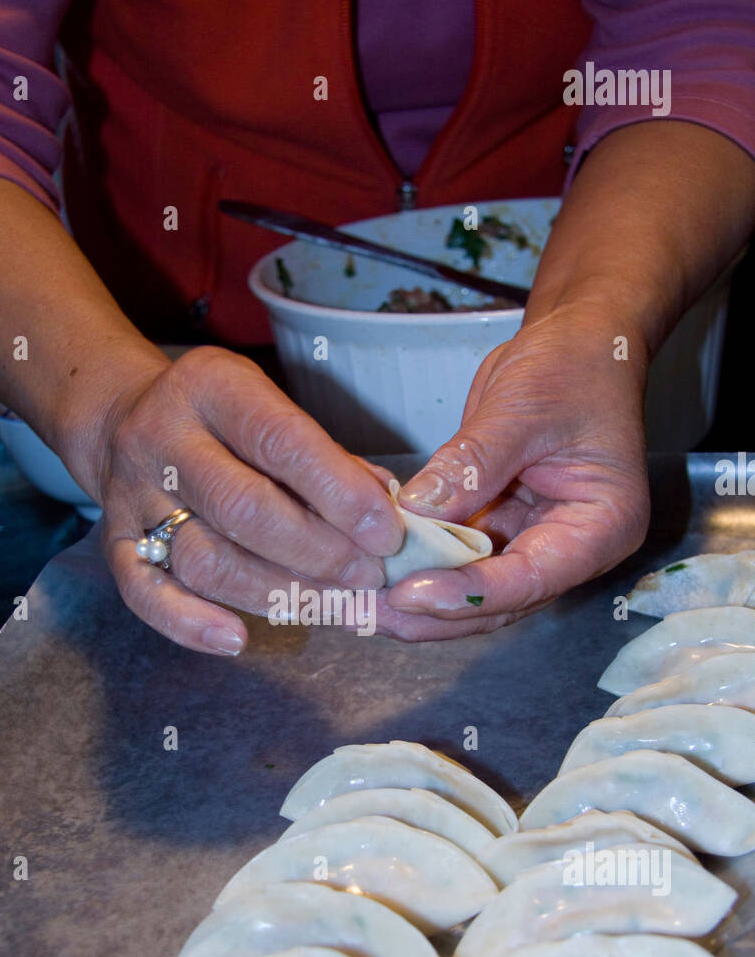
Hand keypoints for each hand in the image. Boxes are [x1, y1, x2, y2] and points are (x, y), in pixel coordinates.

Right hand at [87, 346, 402, 654]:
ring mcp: (131, 494)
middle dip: (318, 553)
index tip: (387, 535)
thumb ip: (328, 460)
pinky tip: (237, 640)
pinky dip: (191, 624)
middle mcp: (163, 437)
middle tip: (368, 579)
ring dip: (275, 593)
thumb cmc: (220, 422)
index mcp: (212, 387)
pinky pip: (146, 594)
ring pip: (205, 559)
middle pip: (244, 508)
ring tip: (331, 608)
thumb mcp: (270, 408)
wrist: (118, 418)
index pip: (282, 442)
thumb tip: (387, 515)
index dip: (340, 495)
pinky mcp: (114, 544)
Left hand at [377, 304, 650, 639]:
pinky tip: (370, 574)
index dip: (467, 593)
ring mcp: (533, 543)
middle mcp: (570, 549)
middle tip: (367, 613)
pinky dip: (416, 566)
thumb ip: (470, 464)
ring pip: (471, 592)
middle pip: (499, 602)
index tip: (408, 595)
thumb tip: (415, 511)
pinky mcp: (499, 529)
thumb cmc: (572, 366)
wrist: (577, 343)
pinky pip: (455, 560)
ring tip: (358, 606)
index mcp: (599, 528)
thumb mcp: (521, 408)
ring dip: (416, 600)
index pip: (530, 579)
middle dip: (432, 614)